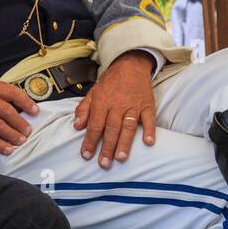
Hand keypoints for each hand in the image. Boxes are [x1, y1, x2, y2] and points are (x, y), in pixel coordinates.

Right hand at [0, 79, 39, 154]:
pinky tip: (7, 149)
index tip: (34, 111)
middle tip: (28, 131)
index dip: (26, 102)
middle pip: (8, 112)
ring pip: (0, 126)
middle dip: (21, 124)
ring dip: (13, 136)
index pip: (12, 92)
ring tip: (21, 141)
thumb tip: (14, 104)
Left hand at [74, 51, 156, 168]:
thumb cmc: (111, 82)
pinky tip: (148, 142)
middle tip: (104, 164)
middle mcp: (117, 104)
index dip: (90, 140)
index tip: (86, 155)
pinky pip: (149, 119)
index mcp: (102, 101)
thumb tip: (77, 126)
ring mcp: (133, 105)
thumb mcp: (93, 92)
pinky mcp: (147, 105)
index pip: (94, 124)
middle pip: (111, 128)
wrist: (130, 64)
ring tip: (121, 158)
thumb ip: (83, 109)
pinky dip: (150, 130)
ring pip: (128, 126)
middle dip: (106, 147)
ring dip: (124, 143)